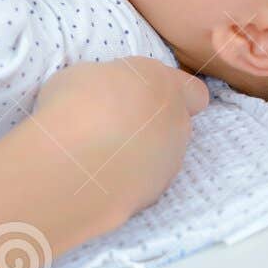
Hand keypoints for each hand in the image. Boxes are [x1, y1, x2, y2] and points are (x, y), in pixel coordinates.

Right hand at [27, 58, 208, 239]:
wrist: (73, 164)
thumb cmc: (76, 105)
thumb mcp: (89, 74)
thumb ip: (114, 83)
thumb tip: (110, 94)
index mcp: (164, 84)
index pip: (194, 92)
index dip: (173, 93)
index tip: (143, 94)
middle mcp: (176, 122)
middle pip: (176, 122)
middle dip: (153, 122)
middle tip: (114, 122)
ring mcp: (169, 161)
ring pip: (163, 153)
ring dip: (142, 151)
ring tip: (102, 152)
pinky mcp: (154, 193)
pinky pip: (145, 178)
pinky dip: (129, 175)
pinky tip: (101, 174)